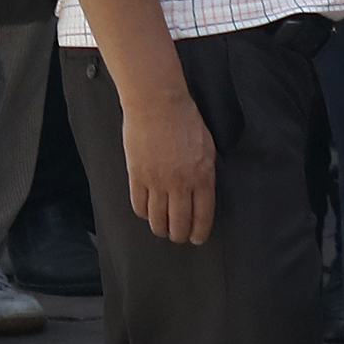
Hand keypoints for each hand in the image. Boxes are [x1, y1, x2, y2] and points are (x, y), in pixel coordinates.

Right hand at [122, 88, 215, 243]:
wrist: (157, 104)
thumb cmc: (186, 121)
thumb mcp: (207, 149)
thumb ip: (205, 174)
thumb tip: (200, 192)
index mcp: (203, 178)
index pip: (202, 216)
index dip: (199, 232)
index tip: (196, 238)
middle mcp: (180, 184)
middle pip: (179, 222)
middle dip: (178, 235)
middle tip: (177, 236)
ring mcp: (157, 180)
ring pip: (157, 217)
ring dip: (159, 228)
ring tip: (160, 228)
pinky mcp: (136, 174)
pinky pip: (138, 203)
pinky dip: (142, 212)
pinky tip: (145, 211)